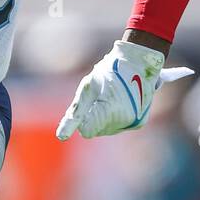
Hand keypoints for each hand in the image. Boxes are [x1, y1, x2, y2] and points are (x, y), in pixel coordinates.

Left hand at [56, 39, 192, 140]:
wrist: (139, 62)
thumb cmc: (109, 72)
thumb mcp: (87, 89)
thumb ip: (74, 114)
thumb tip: (61, 136)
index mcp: (108, 113)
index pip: (87, 131)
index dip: (84, 117)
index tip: (90, 101)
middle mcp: (123, 122)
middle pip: (97, 130)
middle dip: (95, 116)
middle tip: (103, 95)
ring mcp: (133, 123)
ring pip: (107, 129)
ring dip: (105, 117)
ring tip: (113, 96)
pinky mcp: (139, 122)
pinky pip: (120, 126)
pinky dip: (116, 117)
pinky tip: (121, 101)